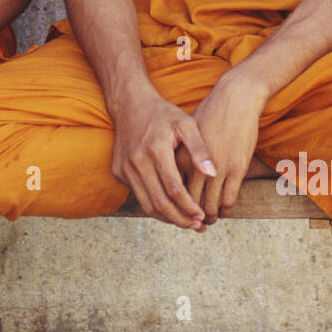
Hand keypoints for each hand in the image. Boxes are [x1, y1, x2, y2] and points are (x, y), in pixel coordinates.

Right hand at [111, 88, 215, 228]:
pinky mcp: (118, 171)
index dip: (189, 207)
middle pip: (159, 203)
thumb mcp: (186, 124)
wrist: (130, 104)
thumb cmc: (163, 114)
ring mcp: (125, 168)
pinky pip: (138, 195)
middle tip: (197, 226)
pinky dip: (154, 206)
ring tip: (186, 223)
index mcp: (156, 149)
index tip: (202, 216)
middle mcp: (137, 161)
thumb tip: (212, 173)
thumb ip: (199, 149)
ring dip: (167, 218)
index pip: (174, 189)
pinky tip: (170, 208)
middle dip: (180, 219)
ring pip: (146, 204)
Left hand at [183, 72, 266, 223]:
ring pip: (209, 206)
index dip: (173, 207)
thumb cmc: (209, 115)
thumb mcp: (185, 135)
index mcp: (179, 158)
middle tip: (193, 225)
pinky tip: (224, 210)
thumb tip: (169, 176)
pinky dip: (225, 209)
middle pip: (188, 204)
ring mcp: (217, 169)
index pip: (172, 192)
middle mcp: (194, 166)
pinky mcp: (236, 169)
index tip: (177, 214)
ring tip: (208, 220)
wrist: (234, 99)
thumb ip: (178, 156)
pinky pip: (228, 199)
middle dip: (189, 219)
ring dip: (208, 217)